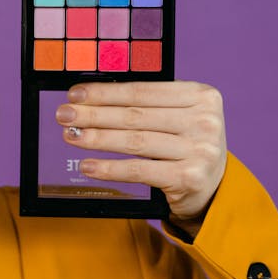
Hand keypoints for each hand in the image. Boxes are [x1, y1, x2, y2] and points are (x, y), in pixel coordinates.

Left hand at [55, 81, 227, 231]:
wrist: (213, 188)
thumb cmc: (186, 144)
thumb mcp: (177, 116)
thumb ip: (147, 104)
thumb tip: (91, 99)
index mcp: (202, 95)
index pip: (142, 90)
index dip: (105, 92)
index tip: (75, 93)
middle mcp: (205, 120)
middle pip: (135, 115)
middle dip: (94, 114)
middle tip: (64, 114)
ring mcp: (200, 150)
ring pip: (135, 141)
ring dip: (96, 138)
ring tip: (70, 136)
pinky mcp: (189, 178)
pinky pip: (139, 170)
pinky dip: (109, 168)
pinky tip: (87, 165)